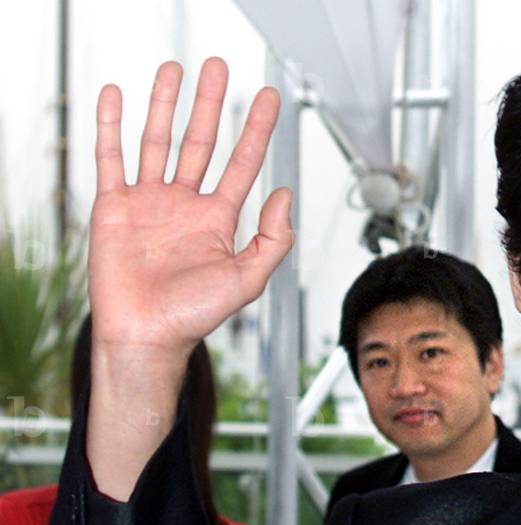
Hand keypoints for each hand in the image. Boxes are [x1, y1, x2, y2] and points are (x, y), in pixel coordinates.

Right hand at [88, 57, 292, 358]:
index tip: (269, 100)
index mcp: (218, 220)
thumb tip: (284, 196)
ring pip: (158, 142)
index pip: (242, 163)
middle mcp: (185, 205)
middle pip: (200, 141)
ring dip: (165, 105)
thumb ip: (272, 240)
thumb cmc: (194, 317)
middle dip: (210, 104)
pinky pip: (111, 159)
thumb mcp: (248, 280)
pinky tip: (115, 98)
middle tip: (218, 68)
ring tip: (174, 70)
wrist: (147, 336)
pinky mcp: (114, 207)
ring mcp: (150, 203)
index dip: (256, 130)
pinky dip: (110, 127)